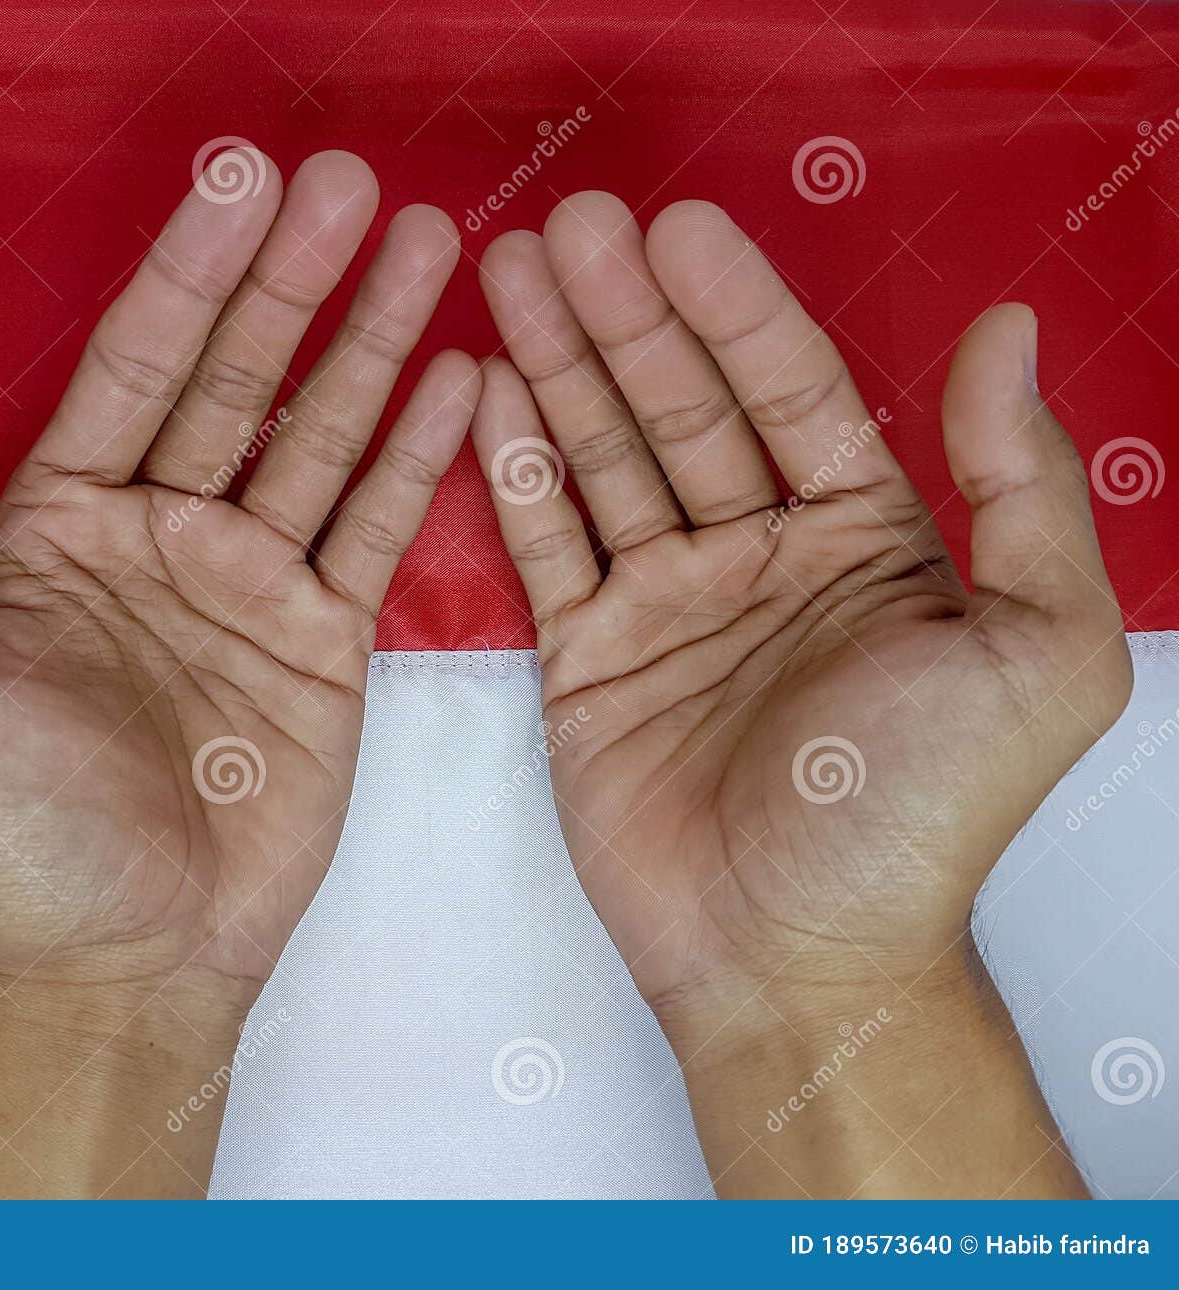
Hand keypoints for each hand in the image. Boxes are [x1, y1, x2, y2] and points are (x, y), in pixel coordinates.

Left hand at [0, 149, 476, 1194]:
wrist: (117, 962)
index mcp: (52, 526)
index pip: (132, 369)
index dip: (188, 274)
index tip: (244, 183)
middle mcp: (157, 534)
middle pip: (238, 379)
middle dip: (295, 282)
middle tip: (357, 184)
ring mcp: (248, 584)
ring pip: (319, 435)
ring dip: (374, 341)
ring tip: (433, 243)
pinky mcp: (323, 642)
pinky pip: (375, 528)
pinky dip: (419, 455)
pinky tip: (464, 376)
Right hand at [470, 195, 1128, 1194]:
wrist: (795, 957)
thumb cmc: (918, 812)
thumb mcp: (1036, 649)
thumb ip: (1023, 487)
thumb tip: (1004, 330)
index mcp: (864, 540)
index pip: (790, 393)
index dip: (736, 309)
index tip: (678, 230)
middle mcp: (760, 556)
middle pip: (683, 409)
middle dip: (627, 317)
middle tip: (569, 226)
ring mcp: (666, 605)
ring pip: (606, 460)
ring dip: (561, 364)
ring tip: (510, 270)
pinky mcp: (588, 658)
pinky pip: (547, 546)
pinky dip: (515, 470)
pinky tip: (486, 388)